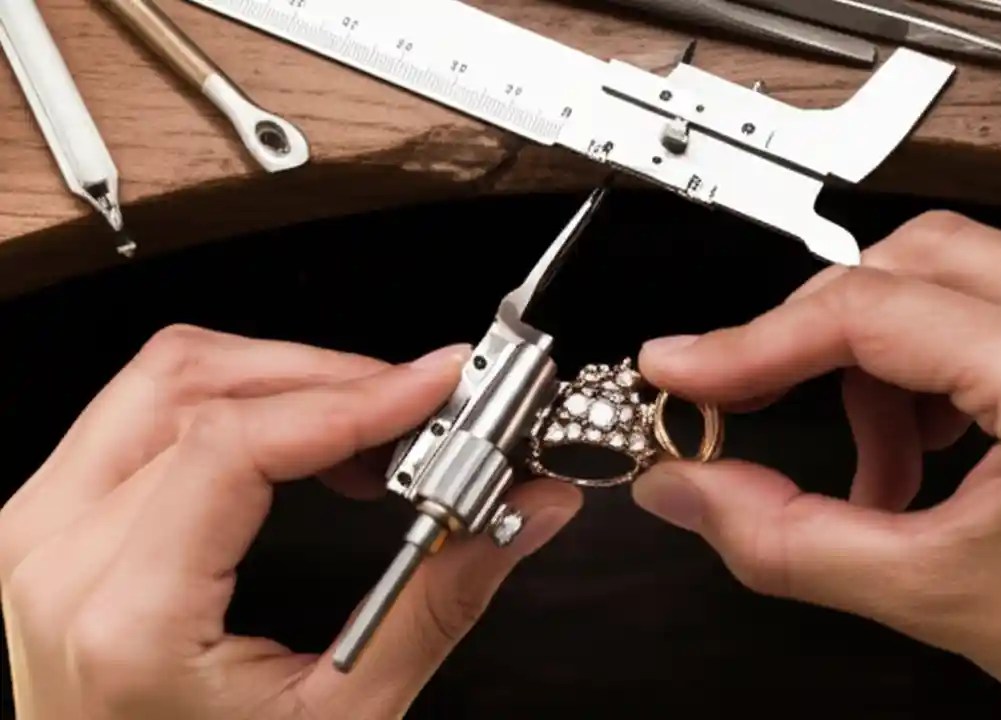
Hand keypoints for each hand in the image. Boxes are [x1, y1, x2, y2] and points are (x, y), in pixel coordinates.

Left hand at [0, 326, 581, 719]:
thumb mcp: (341, 718)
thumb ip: (438, 603)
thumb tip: (525, 509)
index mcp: (124, 618)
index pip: (237, 444)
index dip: (353, 397)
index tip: (436, 387)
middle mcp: (61, 557)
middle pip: (206, 388)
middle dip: (339, 380)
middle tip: (429, 409)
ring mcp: (44, 527)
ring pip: (172, 377)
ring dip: (290, 379)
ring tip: (376, 427)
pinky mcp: (54, 513)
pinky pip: (147, 407)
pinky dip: (244, 400)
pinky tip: (312, 443)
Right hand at [630, 212, 1000, 719]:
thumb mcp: (944, 599)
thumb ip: (789, 540)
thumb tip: (697, 491)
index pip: (863, 311)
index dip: (752, 342)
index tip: (689, 371)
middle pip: (908, 262)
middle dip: (824, 339)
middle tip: (782, 417)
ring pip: (963, 272)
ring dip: (893, 353)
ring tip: (892, 462)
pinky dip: (957, 355)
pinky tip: (954, 437)